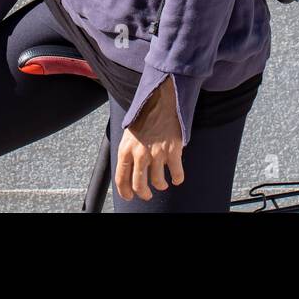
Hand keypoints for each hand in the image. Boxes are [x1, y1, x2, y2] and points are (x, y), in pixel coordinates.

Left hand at [115, 75, 185, 200]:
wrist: (161, 101)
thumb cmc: (144, 118)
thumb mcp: (128, 135)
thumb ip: (128, 153)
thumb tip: (127, 173)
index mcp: (125, 149)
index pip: (121, 178)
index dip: (125, 192)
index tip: (130, 196)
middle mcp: (139, 154)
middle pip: (139, 185)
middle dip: (144, 194)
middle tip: (147, 195)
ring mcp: (156, 153)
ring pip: (158, 182)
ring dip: (161, 185)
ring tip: (162, 184)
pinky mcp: (172, 151)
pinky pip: (176, 174)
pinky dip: (177, 179)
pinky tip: (176, 178)